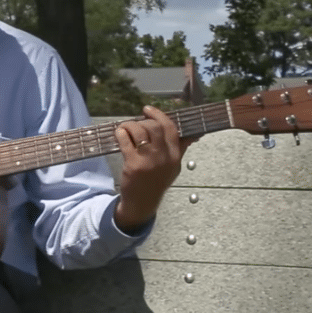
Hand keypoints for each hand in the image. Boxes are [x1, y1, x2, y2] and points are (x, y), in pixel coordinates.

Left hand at [112, 106, 195, 230]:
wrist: (142, 203)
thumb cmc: (156, 182)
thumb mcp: (173, 167)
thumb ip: (180, 149)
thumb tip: (192, 134)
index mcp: (175, 156)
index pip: (171, 129)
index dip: (159, 115)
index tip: (148, 110)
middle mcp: (164, 157)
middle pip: (155, 128)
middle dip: (143, 121)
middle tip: (136, 123)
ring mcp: (149, 161)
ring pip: (140, 131)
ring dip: (130, 125)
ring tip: (125, 128)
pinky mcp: (133, 165)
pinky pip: (126, 141)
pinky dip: (121, 133)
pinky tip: (119, 133)